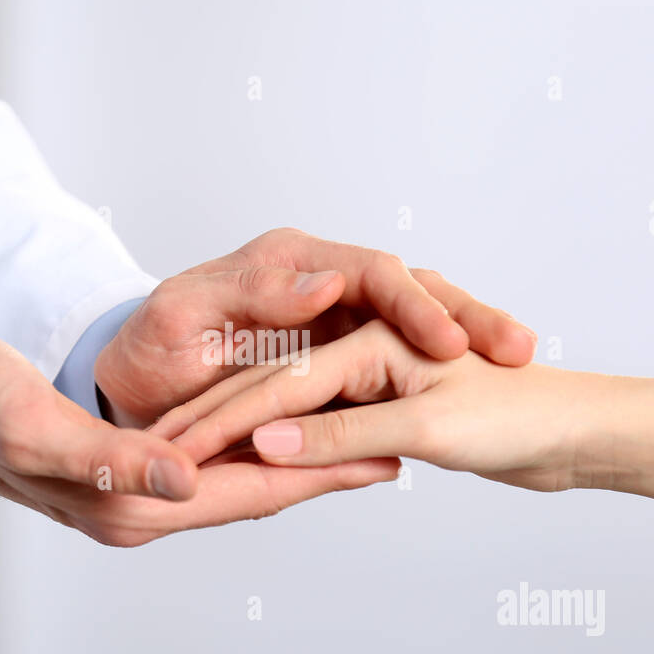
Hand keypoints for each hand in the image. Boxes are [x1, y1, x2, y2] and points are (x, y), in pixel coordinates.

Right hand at [0, 333, 400, 545]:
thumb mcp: (42, 431)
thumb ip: (117, 460)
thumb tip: (187, 476)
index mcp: (130, 505)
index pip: (247, 489)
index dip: (318, 471)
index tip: (385, 455)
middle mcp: (142, 508)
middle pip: (256, 489)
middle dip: (326, 469)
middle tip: (399, 447)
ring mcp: (137, 492)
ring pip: (239, 478)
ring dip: (297, 459)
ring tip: (357, 438)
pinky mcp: (130, 470)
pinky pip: (211, 465)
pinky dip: (255, 449)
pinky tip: (281, 431)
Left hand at [94, 227, 536, 427]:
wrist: (133, 391)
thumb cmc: (149, 352)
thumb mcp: (185, 315)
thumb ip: (254, 294)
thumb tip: (331, 280)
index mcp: (289, 262)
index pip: (373, 272)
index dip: (416, 304)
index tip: (451, 342)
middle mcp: (321, 285)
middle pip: (413, 290)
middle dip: (469, 316)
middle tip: (518, 348)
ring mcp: (336, 324)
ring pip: (419, 324)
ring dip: (470, 337)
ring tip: (520, 357)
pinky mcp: (340, 363)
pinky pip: (400, 363)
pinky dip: (441, 368)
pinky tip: (483, 385)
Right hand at [153, 319, 591, 491]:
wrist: (576, 435)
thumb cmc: (518, 419)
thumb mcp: (422, 427)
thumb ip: (339, 432)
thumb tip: (265, 440)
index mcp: (373, 336)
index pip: (278, 383)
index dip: (224, 419)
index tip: (176, 451)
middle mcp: (367, 343)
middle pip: (275, 382)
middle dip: (221, 414)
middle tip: (168, 447)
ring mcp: (375, 371)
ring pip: (294, 398)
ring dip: (250, 425)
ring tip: (196, 452)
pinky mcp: (388, 400)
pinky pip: (323, 419)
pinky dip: (290, 439)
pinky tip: (263, 458)